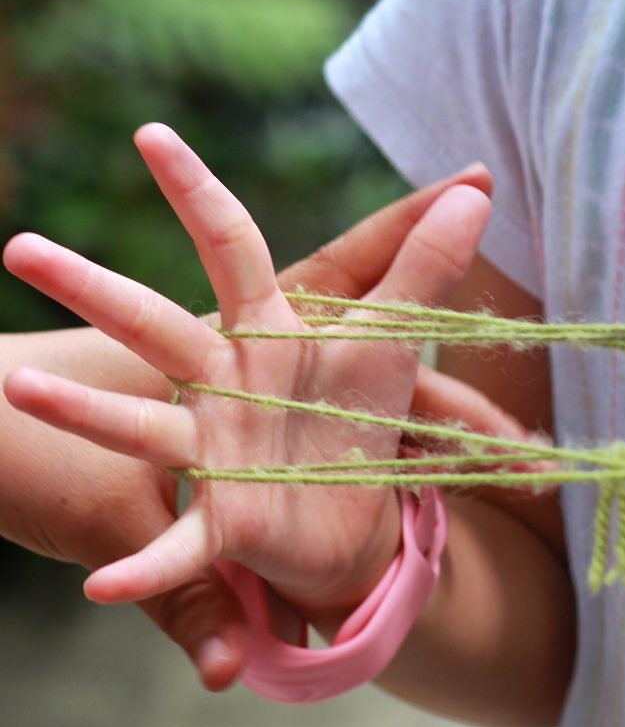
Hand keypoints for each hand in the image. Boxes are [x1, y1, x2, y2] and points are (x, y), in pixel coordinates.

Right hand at [3, 124, 524, 680]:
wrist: (342, 513)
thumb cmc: (352, 416)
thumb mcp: (391, 342)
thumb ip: (424, 268)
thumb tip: (477, 187)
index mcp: (264, 334)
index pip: (231, 249)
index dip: (200, 194)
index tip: (150, 136)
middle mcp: (224, 385)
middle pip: (155, 327)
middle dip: (95, 290)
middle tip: (18, 251)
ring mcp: (212, 451)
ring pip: (140, 428)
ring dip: (81, 412)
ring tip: (20, 390)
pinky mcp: (224, 522)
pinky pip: (177, 552)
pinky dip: (146, 571)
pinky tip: (107, 591)